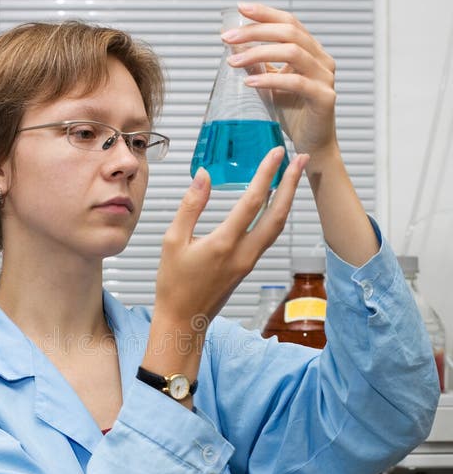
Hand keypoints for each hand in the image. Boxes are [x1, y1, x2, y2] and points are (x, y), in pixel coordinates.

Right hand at [152, 148, 308, 338]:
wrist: (184, 320)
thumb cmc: (174, 284)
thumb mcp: (172, 241)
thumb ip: (190, 206)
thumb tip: (204, 176)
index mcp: (223, 244)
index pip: (252, 201)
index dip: (267, 173)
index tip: (277, 152)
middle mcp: (243, 253)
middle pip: (278, 214)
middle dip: (292, 183)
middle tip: (302, 158)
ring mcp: (249, 261)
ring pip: (277, 226)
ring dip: (288, 198)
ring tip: (293, 175)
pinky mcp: (248, 266)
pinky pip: (269, 236)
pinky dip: (276, 214)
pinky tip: (275, 202)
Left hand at [221, 2, 337, 158]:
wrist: (312, 145)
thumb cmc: (294, 115)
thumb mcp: (271, 85)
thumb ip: (259, 66)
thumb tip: (235, 47)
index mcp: (311, 52)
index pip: (289, 23)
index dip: (266, 13)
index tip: (241, 8)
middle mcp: (322, 60)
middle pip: (289, 32)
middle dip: (256, 32)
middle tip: (228, 38)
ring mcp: (325, 77)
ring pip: (293, 52)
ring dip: (258, 53)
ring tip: (234, 62)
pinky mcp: (324, 97)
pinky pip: (295, 81)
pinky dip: (270, 80)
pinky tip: (250, 83)